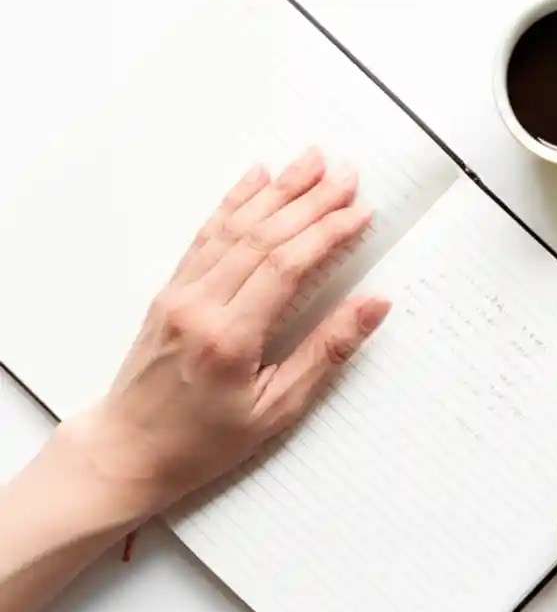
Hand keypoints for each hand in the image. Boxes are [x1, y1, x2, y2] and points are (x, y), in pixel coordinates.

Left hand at [54, 147, 389, 518]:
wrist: (127, 451)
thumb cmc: (204, 442)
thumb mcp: (277, 409)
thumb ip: (326, 352)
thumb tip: (374, 305)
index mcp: (229, 337)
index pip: (286, 267)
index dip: (328, 233)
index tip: (361, 211)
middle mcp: (200, 305)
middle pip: (263, 236)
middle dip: (310, 200)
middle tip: (347, 173)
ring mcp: (180, 293)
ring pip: (235, 227)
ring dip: (277, 190)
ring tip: (312, 160)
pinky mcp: (170, 291)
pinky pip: (205, 235)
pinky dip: (233, 202)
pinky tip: (255, 178)